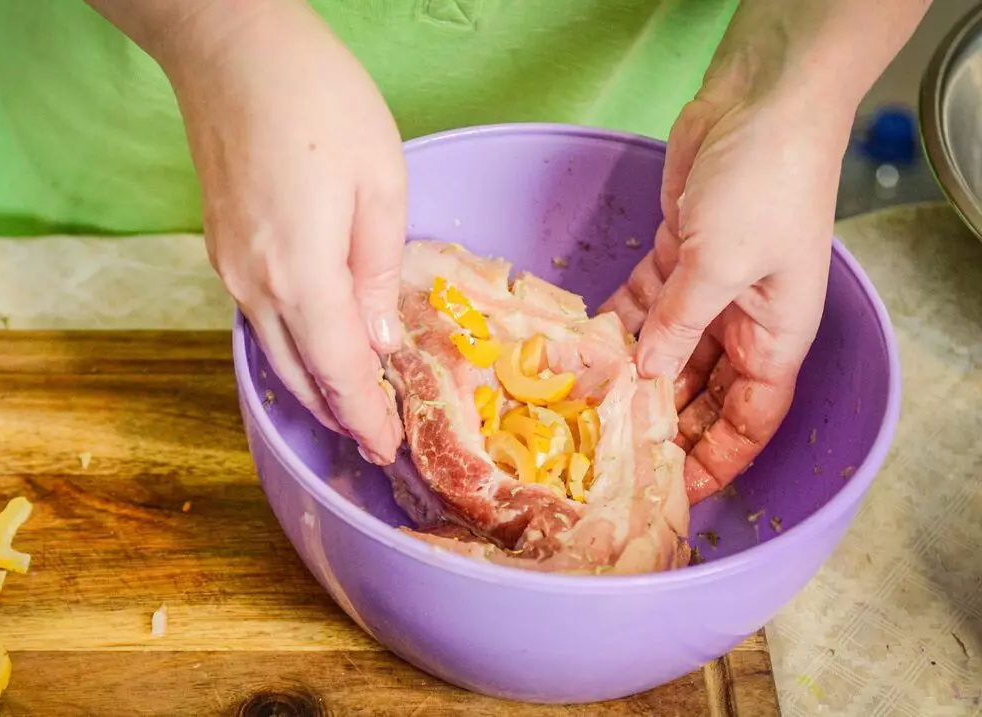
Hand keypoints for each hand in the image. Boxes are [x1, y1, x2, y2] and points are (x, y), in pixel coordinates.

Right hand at [160, 2, 404, 462]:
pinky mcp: (220, 249)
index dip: (366, 416)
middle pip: (299, 375)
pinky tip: (315, 346)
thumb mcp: (380, 181)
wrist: (231, 49)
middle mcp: (254, 285)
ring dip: (311, 386)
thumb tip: (378, 340)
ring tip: (349, 405)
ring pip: (273, 352)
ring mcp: (229, 268)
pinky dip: (291, 348)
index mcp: (301, 273)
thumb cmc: (319, 100)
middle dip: (338, 414)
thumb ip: (376, 271)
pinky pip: (259, 320)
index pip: (339, 372)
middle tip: (375, 439)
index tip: (388, 448)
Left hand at [601, 73, 849, 502]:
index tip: (671, 492)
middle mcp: (740, 323)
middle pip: (698, 396)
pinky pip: (640, 309)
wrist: (760, 103)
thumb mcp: (721, 267)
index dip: (714, 461)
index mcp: (773, 339)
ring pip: (662, 355)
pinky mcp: (673, 259)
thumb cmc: (765, 187)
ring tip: (577, 414)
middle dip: (658, 426)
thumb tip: (643, 380)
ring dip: (625, 379)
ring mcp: (705, 292)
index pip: (746, 421)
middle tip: (605, 457)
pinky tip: (576, 353)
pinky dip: (612, 329)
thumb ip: (679, 327)